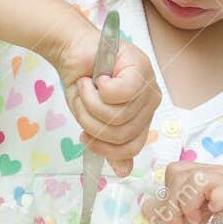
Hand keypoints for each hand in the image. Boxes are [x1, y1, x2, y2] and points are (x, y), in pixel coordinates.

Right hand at [49, 23, 158, 176]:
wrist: (72, 51)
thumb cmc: (83, 82)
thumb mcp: (92, 119)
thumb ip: (109, 144)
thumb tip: (123, 172)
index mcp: (141, 117)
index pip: (132, 147)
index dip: (105, 147)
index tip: (86, 136)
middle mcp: (150, 102)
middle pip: (122, 134)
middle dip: (92, 120)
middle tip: (84, 99)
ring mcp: (148, 85)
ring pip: (118, 116)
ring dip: (90, 102)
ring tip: (86, 86)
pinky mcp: (140, 69)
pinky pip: (118, 94)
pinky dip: (96, 89)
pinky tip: (95, 77)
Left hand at [142, 162, 222, 223]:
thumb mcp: (198, 223)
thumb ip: (175, 213)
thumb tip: (146, 209)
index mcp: (209, 176)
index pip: (175, 171)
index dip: (168, 195)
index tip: (174, 220)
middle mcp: (221, 174)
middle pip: (180, 173)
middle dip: (173, 202)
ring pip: (195, 179)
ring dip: (187, 205)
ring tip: (196, 223)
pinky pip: (219, 192)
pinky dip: (211, 206)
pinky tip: (215, 220)